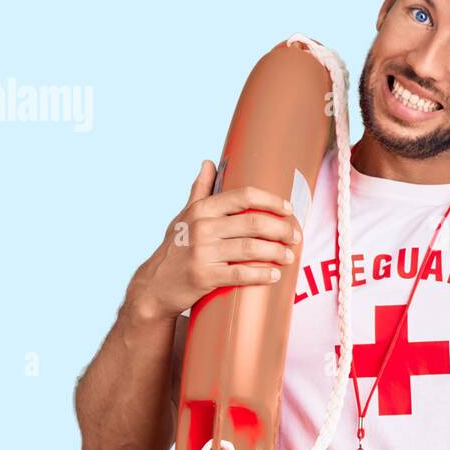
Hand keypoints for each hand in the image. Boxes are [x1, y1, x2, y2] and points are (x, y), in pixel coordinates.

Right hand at [126, 160, 300, 320]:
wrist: (154, 287)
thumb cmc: (174, 249)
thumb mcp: (183, 217)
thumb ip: (199, 190)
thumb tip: (208, 162)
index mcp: (202, 209)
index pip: (244, 196)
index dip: (271, 201)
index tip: (288, 210)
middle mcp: (201, 227)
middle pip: (253, 222)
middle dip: (281, 229)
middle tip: (296, 236)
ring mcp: (202, 252)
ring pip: (251, 248)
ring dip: (276, 252)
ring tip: (289, 256)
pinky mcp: (204, 276)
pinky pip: (240, 273)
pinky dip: (262, 274)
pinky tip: (274, 275)